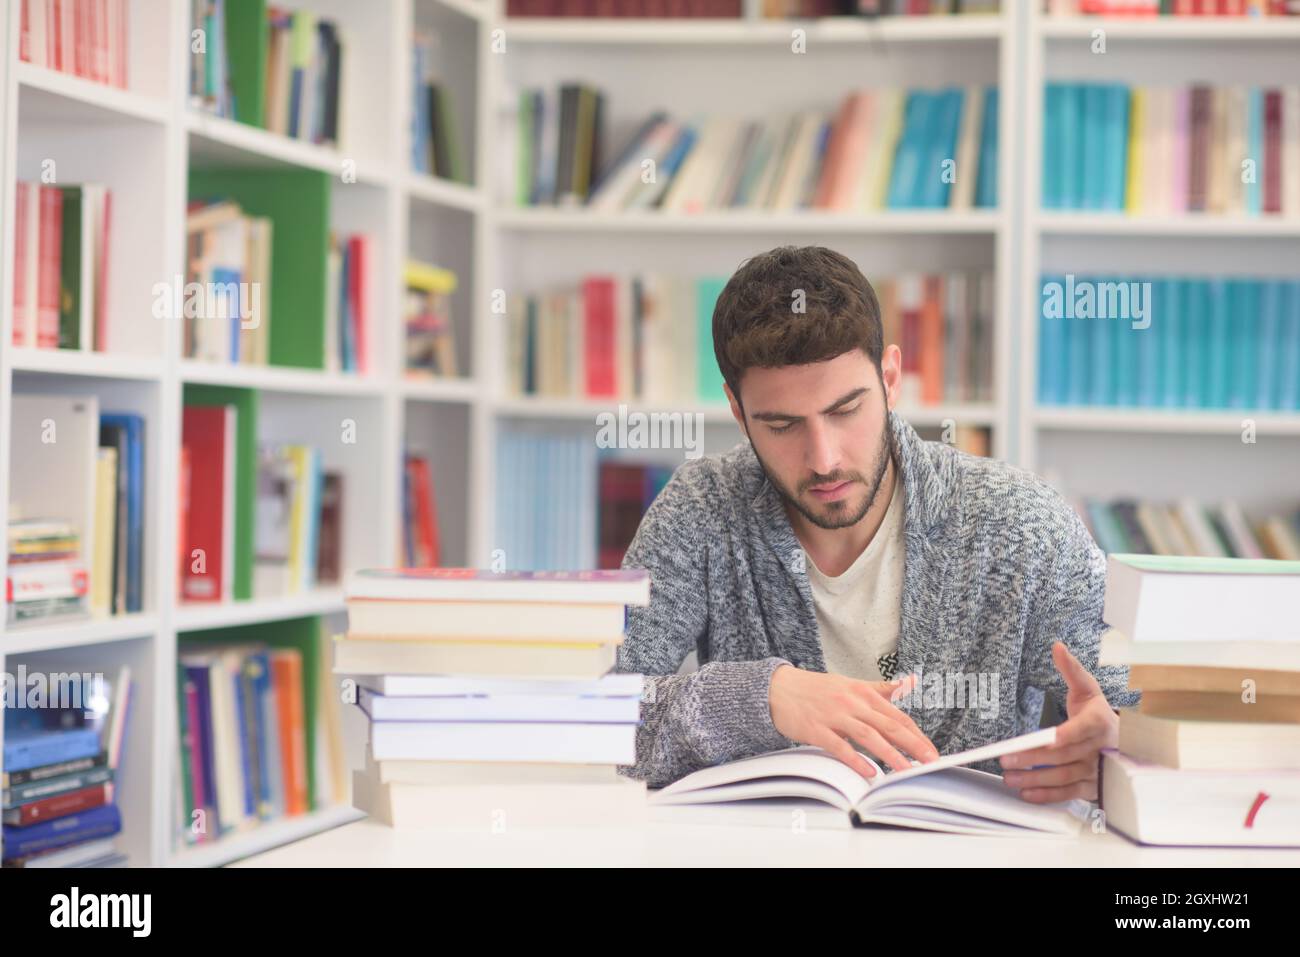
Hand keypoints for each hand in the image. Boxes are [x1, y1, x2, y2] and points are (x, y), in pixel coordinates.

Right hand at [769, 665, 939, 779]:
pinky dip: (855, 759)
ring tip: (906, 770)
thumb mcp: (851, 684)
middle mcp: (851, 702)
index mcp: (863, 692)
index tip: (931, 750)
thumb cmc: (816, 689)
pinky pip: (839, 746)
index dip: (916, 734)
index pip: (897, 716)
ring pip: (868, 736)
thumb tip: (910, 682)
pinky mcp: (816, 729)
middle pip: (888, 726)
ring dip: (890, 755)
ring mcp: (834, 715)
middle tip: (930, 761)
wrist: (778, 688)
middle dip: (913, 745)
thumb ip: (881, 688)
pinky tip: (869, 771)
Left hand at [1000, 641, 1118, 803]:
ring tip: (1009, 777)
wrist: (1125, 741)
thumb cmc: (1098, 714)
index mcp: (1099, 721)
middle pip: (1064, 755)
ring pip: (1064, 776)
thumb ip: (1071, 670)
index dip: (1065, 735)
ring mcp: (1097, 770)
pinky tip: (1026, 792)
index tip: (1048, 737)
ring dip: (1034, 779)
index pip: (1080, 729)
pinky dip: (1047, 795)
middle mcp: (1100, 748)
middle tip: (1006, 759)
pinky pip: (1069, 793)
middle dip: (1034, 758)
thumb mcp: (1087, 690)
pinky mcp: (1092, 786)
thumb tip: (1058, 647)